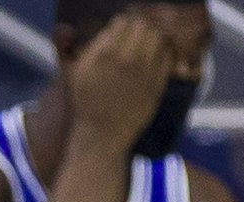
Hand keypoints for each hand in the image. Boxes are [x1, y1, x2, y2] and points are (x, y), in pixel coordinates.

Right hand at [66, 12, 175, 160]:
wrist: (100, 136)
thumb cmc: (85, 104)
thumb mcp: (76, 73)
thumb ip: (86, 47)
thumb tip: (101, 28)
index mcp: (105, 54)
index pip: (123, 22)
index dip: (122, 24)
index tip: (121, 32)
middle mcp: (127, 59)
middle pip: (143, 26)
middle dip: (139, 29)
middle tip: (135, 37)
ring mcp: (144, 72)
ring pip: (158, 38)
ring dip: (153, 39)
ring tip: (146, 46)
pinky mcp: (157, 84)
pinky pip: (167, 57)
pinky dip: (163, 53)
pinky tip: (154, 59)